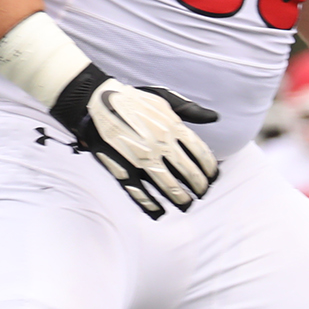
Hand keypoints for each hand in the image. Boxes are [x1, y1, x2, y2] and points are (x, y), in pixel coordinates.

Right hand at [51, 67, 219, 218]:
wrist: (95, 102)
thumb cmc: (131, 99)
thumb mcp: (163, 98)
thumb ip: (189, 109)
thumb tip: (214, 117)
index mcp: (172, 126)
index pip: (201, 153)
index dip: (210, 168)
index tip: (213, 176)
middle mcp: (160, 144)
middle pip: (188, 172)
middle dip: (199, 186)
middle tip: (202, 193)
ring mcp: (142, 158)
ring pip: (168, 186)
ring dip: (180, 199)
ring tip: (186, 205)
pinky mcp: (123, 168)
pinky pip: (140, 192)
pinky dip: (151, 205)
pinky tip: (159, 211)